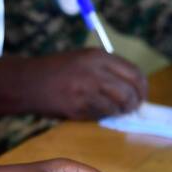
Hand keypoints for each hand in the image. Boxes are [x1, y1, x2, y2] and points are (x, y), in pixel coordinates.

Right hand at [29, 49, 146, 120]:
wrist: (29, 81)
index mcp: (98, 56)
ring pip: (117, 106)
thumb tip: (134, 85)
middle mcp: (94, 72)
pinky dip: (103, 115)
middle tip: (132, 107)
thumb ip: (108, 68)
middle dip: (134, 103)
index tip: (142, 94)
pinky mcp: (77, 107)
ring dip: (120, 111)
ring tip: (115, 110)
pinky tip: (95, 109)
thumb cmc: (58, 69)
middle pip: (129, 92)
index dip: (142, 87)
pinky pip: (100, 115)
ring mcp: (86, 91)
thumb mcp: (84, 58)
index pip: (134, 73)